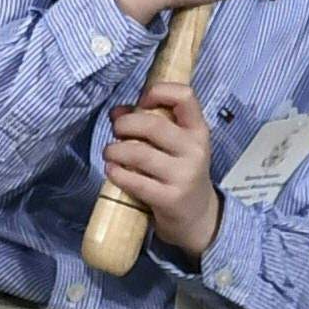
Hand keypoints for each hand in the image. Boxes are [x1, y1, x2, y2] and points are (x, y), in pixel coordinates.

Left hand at [104, 81, 221, 258]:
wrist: (198, 216)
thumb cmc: (179, 171)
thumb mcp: (174, 145)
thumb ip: (147, 122)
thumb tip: (116, 111)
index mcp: (198, 130)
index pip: (185, 96)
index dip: (159, 92)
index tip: (143, 102)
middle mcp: (195, 150)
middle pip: (153, 124)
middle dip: (125, 124)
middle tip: (116, 130)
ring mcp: (184, 175)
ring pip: (139, 153)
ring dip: (115, 150)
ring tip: (110, 153)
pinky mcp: (170, 198)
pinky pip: (135, 181)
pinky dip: (116, 173)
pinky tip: (112, 170)